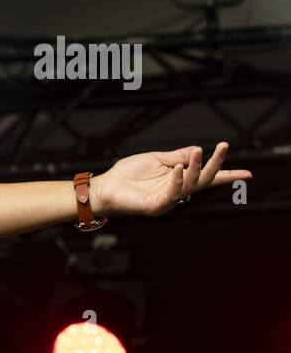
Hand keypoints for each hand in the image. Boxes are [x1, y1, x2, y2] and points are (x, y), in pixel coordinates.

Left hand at [92, 142, 252, 216]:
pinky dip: (177, 180)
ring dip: (196, 167)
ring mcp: (168, 200)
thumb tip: (198, 149)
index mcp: (179, 179)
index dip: (226, 174)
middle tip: (223, 147)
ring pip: (190, 185)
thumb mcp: (157, 159)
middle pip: (204, 180)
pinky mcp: (156, 206)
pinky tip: (179, 168)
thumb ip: (178, 156)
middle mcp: (177, 191)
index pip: (207, 177)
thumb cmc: (128, 174)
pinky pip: (172, 193)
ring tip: (199, 151)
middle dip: (215, 164)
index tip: (247, 174)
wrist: (106, 186)